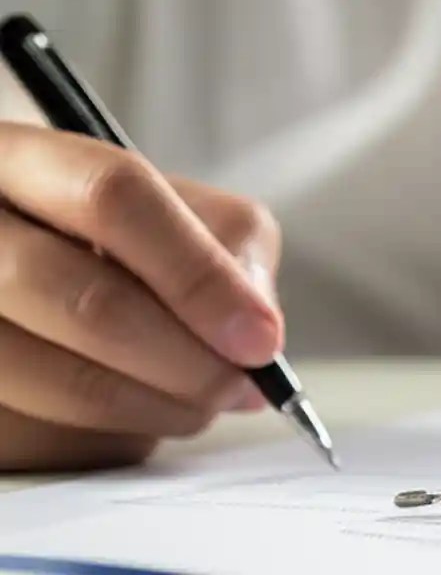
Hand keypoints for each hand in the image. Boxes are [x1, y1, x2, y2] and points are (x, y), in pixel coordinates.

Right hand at [0, 123, 282, 470]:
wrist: (14, 259)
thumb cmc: (108, 236)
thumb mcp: (176, 205)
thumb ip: (230, 245)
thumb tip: (256, 331)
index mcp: (17, 159)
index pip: (113, 197)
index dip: (199, 274)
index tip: (260, 338)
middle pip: (88, 301)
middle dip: (188, 359)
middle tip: (240, 386)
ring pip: (59, 383)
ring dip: (156, 408)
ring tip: (200, 403)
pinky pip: (42, 437)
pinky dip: (111, 437)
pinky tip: (136, 413)